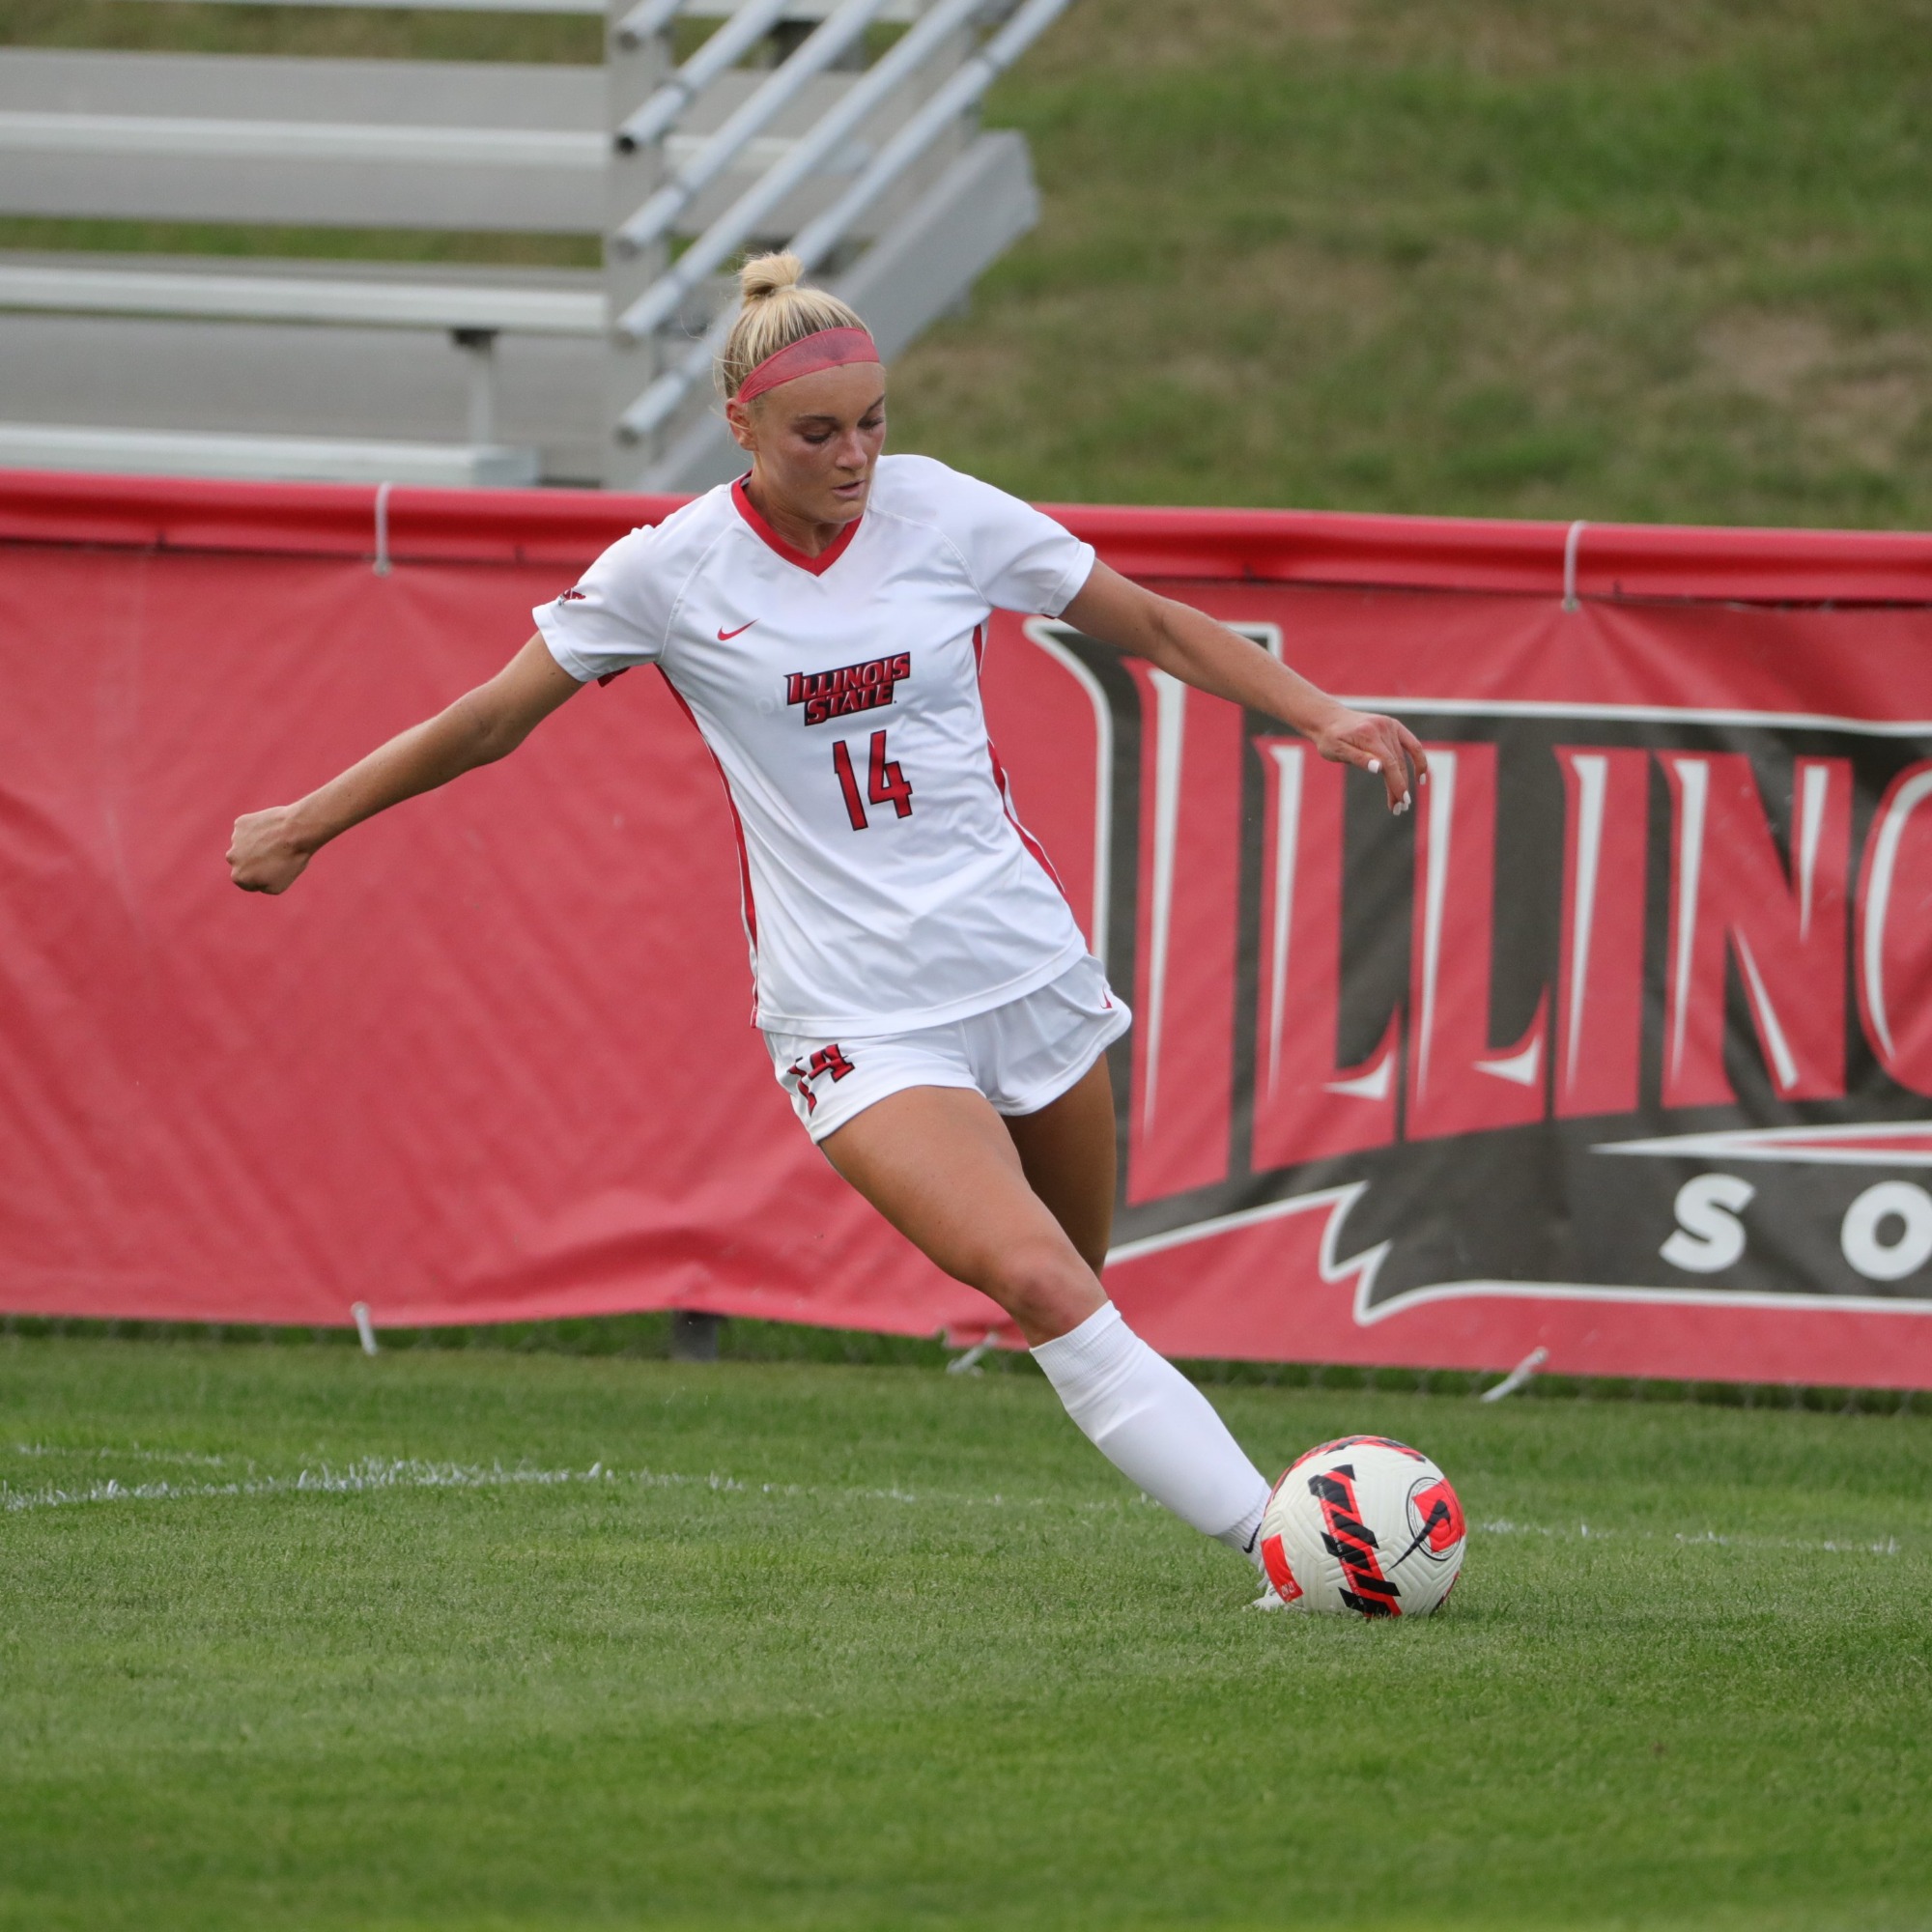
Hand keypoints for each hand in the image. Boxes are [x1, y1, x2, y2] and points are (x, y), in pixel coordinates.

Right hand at [228, 805, 313, 893]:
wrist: (297, 831)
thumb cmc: (291, 860)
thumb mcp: (279, 886)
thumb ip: (261, 887)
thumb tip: (255, 880)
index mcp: (238, 877)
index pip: (247, 882)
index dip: (263, 876)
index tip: (276, 869)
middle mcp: (232, 858)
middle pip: (244, 862)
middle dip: (257, 860)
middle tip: (277, 854)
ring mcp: (235, 840)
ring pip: (245, 845)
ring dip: (257, 844)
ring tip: (277, 842)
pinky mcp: (240, 824)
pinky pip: (249, 830)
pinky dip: (259, 830)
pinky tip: (273, 830)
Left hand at [1313, 707, 1428, 813]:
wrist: (1328, 719)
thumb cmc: (1329, 739)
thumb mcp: (1336, 751)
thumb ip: (1358, 759)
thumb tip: (1379, 769)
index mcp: (1369, 734)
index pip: (1389, 763)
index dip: (1397, 783)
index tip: (1400, 801)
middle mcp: (1383, 727)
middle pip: (1397, 763)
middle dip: (1399, 787)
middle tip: (1398, 809)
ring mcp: (1390, 725)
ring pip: (1403, 758)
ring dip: (1404, 780)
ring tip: (1401, 801)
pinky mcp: (1394, 726)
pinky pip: (1411, 745)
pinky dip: (1418, 760)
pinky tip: (1420, 777)